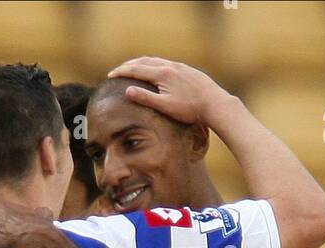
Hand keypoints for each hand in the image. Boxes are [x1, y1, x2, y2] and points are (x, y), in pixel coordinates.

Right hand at [107, 56, 230, 127]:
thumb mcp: (165, 106)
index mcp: (162, 74)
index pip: (136, 69)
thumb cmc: (190, 109)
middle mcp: (169, 66)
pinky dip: (153, 65)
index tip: (110, 75)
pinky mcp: (186, 70)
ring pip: (155, 60)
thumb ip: (146, 98)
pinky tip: (155, 71)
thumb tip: (127, 91)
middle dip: (129, 65)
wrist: (214, 103)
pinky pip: (165, 63)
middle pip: (144, 61)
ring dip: (141, 63)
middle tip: (118, 70)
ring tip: (133, 68)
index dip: (121, 72)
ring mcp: (179, 67)